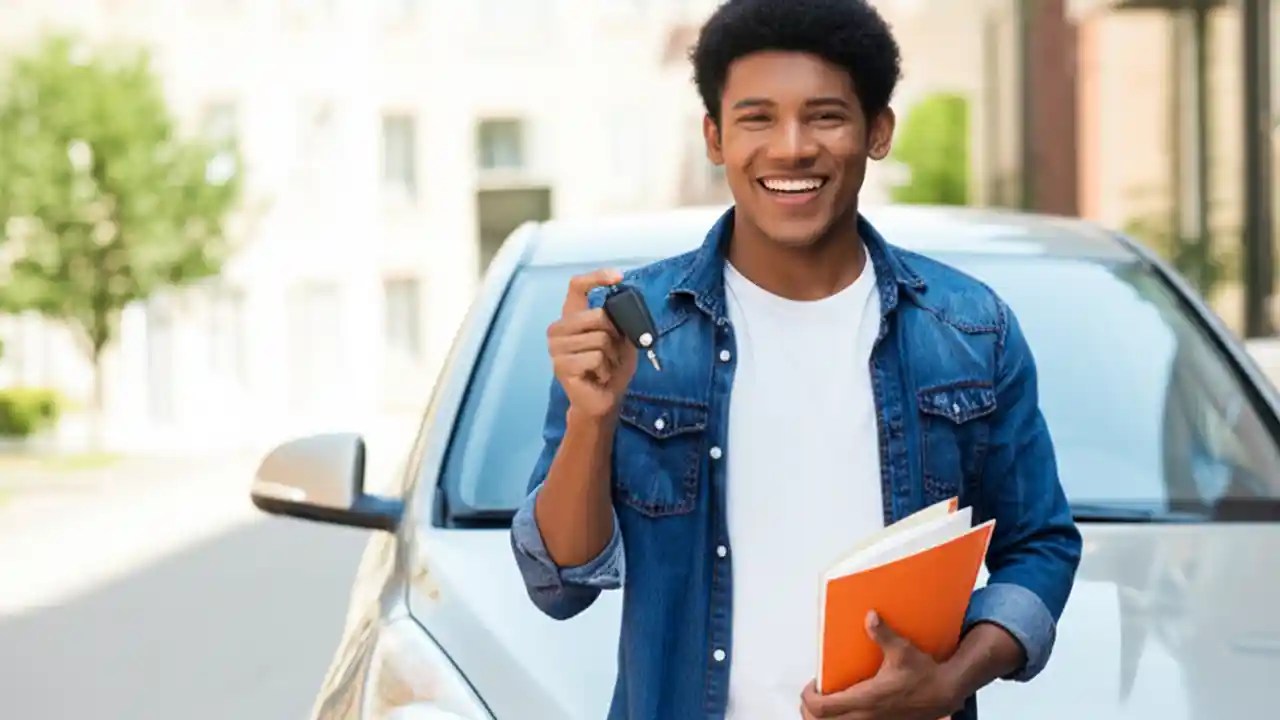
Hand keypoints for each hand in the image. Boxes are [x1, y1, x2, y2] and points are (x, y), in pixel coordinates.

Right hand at [548, 269, 638, 419]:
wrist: (602, 401)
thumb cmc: (611, 368)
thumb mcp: (622, 339)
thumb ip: (621, 320)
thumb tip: (627, 304)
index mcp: (571, 316)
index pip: (577, 286)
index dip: (597, 277)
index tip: (618, 277)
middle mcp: (559, 329)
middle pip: (597, 314)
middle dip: (614, 334)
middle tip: (612, 352)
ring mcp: (557, 348)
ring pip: (599, 339)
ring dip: (611, 356)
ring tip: (604, 367)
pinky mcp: (562, 366)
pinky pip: (596, 358)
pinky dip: (605, 369)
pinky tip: (598, 377)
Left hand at [800, 611, 962, 719]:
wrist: (944, 693)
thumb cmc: (924, 675)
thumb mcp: (902, 651)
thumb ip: (883, 634)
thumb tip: (870, 617)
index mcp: (866, 699)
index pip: (824, 708)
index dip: (809, 697)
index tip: (811, 685)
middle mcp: (867, 716)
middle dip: (810, 710)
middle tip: (812, 694)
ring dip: (824, 717)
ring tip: (823, 702)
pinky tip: (843, 708)